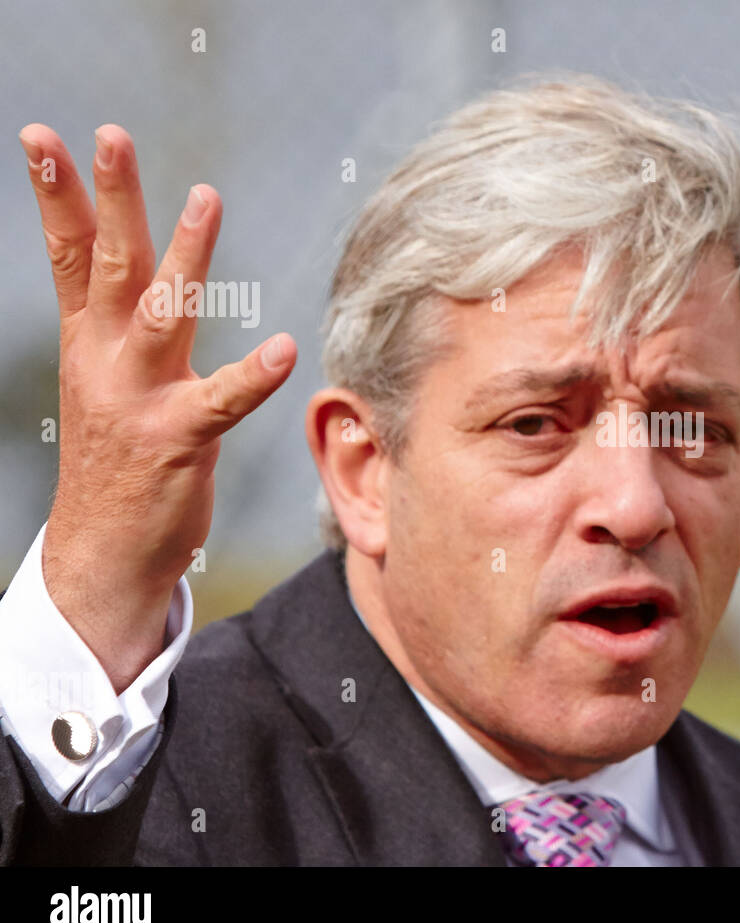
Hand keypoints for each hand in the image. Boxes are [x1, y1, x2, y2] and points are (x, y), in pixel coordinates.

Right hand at [18, 123, 296, 693]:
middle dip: (107, 198)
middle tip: (110, 135)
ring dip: (185, 254)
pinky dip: (251, 376)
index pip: (68, 257)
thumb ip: (124, 333)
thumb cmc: (119, 464)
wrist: (102, 556)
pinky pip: (220, 401)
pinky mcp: (176, 440)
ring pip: (161, 312)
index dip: (58, 196)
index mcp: (88, 345)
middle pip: (107, 264)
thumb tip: (145, 283)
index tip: (45, 136)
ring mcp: (137, 400)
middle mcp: (104, 362)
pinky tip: (280, 349)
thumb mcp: (108, 387)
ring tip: (207, 196)